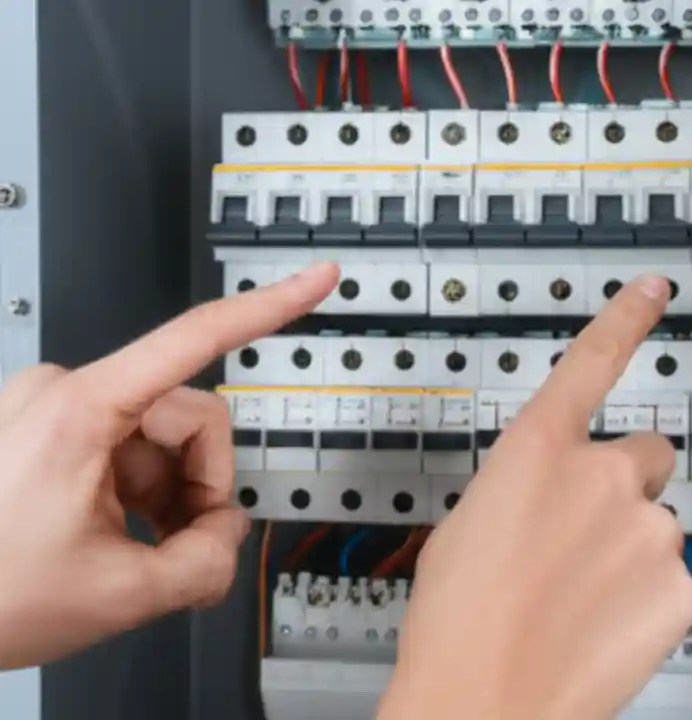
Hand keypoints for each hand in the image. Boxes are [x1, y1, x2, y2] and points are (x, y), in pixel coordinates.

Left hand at [0, 263, 337, 667]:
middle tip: (187, 545)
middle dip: (200, 485)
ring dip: (168, 496)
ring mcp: (48, 409)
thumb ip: (208, 563)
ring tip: (139, 551)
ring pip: (158, 438)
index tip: (317, 279)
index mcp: (80, 410)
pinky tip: (119, 538)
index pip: (197, 339)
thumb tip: (229, 536)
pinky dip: (138, 494)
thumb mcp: (121, 595)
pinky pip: (122, 447)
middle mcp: (61, 391)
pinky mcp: (40, 428)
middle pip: (188, 418)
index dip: (269, 307)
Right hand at [380, 275, 691, 719]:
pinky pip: (670, 581)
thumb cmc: (457, 624)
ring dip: (628, 551)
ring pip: (655, 525)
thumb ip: (528, 487)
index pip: (592, 363)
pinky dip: (644, 601)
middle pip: (647, 454)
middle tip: (586, 537)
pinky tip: (600, 626)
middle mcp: (603, 478)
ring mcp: (648, 532)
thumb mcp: (471, 524)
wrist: (482, 702)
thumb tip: (551, 492)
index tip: (655, 288)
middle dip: (626, 484)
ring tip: (576, 599)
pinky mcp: (679, 588)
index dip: (627, 319)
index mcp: (538, 452)